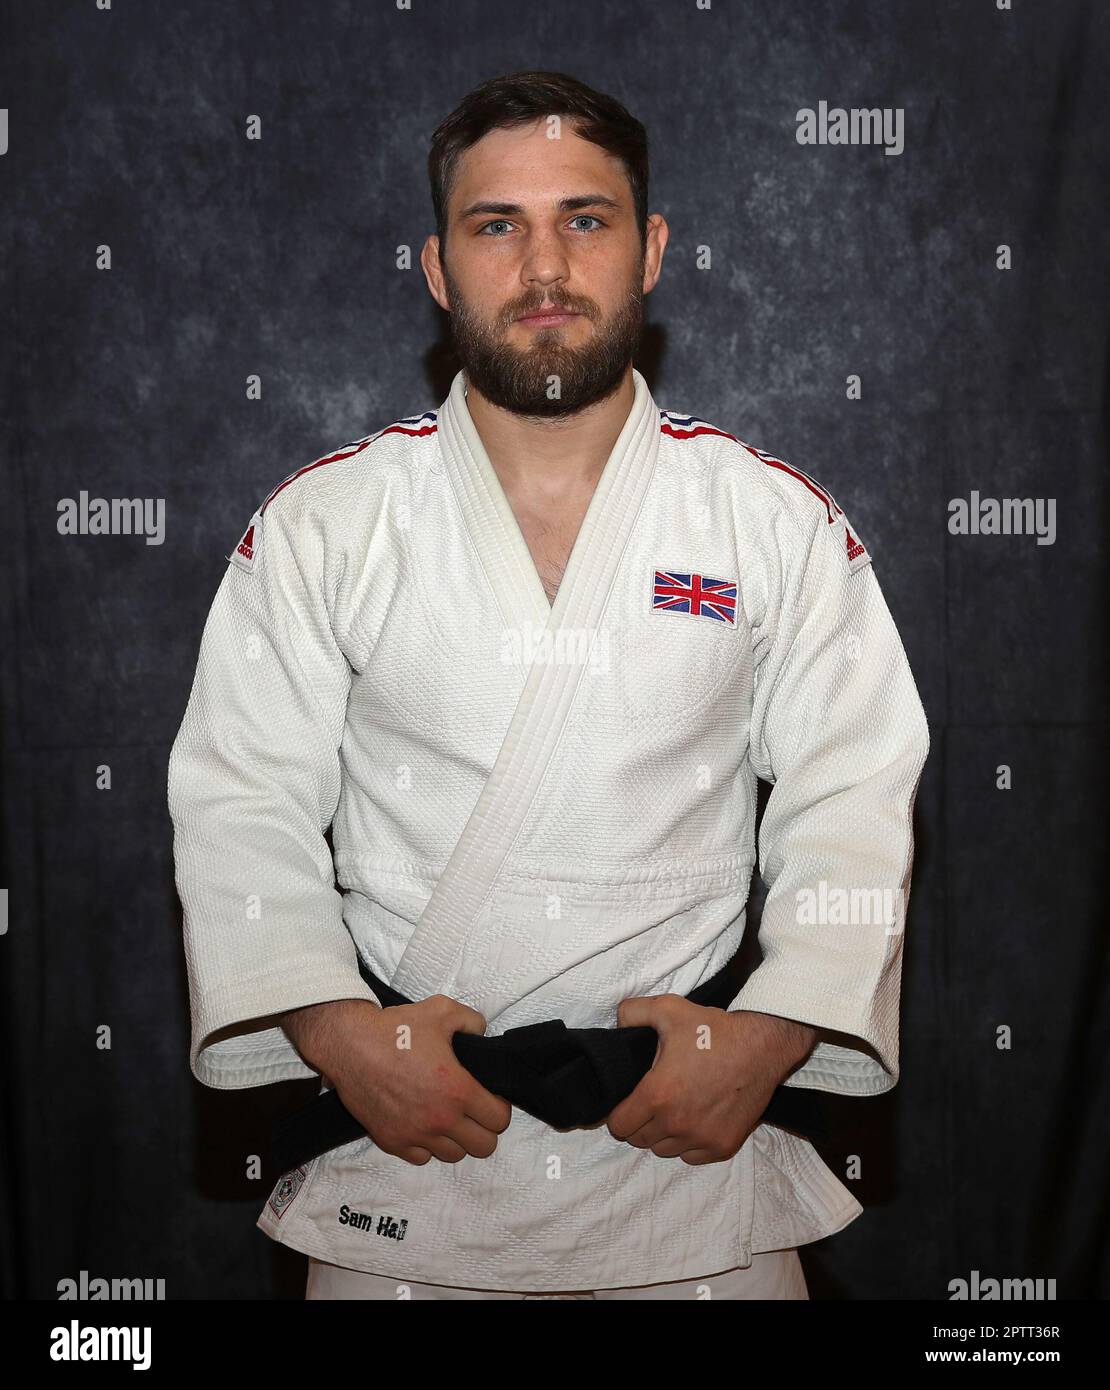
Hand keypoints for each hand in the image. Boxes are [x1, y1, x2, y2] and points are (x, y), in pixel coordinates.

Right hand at [280, 995, 511, 1166]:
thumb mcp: (443, 1010)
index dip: (499, 1107)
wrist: (350, 1045)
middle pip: (483, 1147)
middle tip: (473, 1110)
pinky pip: (422, 1158)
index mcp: (458, 1090)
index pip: (499, 1120)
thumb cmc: (396, 1029)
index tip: (489, 1097)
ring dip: (455, 1139)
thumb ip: (472, 1021)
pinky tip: (422, 1124)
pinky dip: (426, 1146)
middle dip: (484, 1128)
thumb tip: (480, 1033)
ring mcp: (415, 1134)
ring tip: (447, 1117)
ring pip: (453, 1155)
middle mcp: (440, 1119)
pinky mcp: (392, 1141)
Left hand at [605, 996, 818, 1163]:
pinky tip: (694, 1119)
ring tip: (674, 1109)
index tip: (627, 1102)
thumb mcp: (668, 1009)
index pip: (619, 1126)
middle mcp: (677, 1123)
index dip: (618, 1114)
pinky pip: (691, 1157)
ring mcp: (701, 1138)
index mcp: (657, 1095)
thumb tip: (617, 1021)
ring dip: (664, 1134)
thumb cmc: (714, 1029)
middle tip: (651, 1102)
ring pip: (665, 1150)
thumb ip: (632, 1012)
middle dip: (640, 1122)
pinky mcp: (723, 1146)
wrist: (762, 1045)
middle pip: (640, 1140)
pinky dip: (688, 1143)